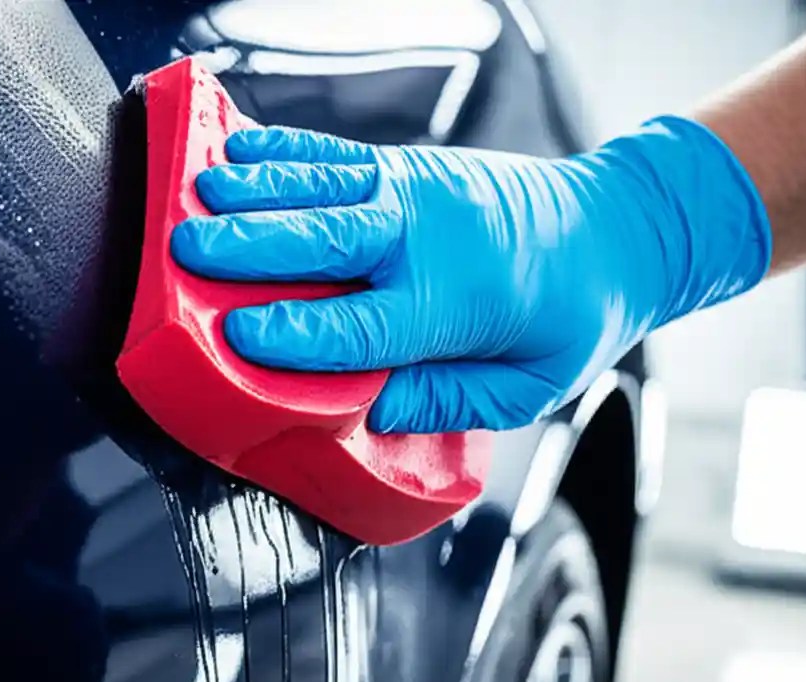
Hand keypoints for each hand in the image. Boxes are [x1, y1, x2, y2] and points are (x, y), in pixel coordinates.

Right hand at [171, 119, 769, 431]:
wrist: (619, 226)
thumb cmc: (571, 314)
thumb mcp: (526, 386)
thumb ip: (446, 399)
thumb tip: (369, 409)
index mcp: (452, 304)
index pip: (361, 326)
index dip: (297, 335)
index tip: (239, 337)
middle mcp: (426, 238)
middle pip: (327, 241)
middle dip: (251, 247)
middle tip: (186, 251)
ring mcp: (415, 192)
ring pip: (322, 187)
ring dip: (255, 189)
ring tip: (197, 192)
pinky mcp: (409, 167)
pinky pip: (337, 156)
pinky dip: (285, 151)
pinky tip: (241, 149)